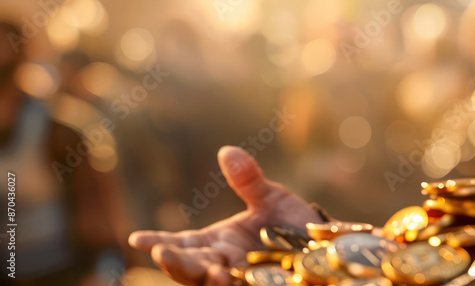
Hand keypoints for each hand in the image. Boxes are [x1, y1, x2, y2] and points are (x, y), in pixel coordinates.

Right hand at [129, 146, 323, 285]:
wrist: (330, 245)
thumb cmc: (294, 223)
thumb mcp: (271, 199)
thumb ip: (249, 181)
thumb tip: (228, 151)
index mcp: (218, 244)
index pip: (182, 244)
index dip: (159, 242)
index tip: (137, 239)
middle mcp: (225, 265)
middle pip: (191, 268)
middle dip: (176, 263)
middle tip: (162, 254)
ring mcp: (241, 280)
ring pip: (211, 284)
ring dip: (204, 279)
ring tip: (209, 272)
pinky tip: (229, 280)